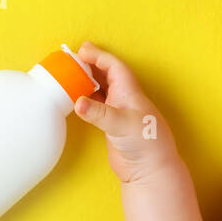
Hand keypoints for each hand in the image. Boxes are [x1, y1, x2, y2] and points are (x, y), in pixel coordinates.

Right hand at [72, 41, 179, 184]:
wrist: (149, 170)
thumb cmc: (144, 143)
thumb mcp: (120, 124)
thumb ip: (98, 113)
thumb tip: (77, 102)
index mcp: (129, 92)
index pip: (114, 66)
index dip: (99, 56)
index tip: (82, 50)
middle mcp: (124, 98)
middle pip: (107, 74)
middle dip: (92, 63)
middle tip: (74, 56)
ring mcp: (118, 111)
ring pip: (102, 88)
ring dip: (89, 80)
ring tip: (72, 72)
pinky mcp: (111, 126)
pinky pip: (97, 105)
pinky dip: (86, 98)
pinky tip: (77, 97)